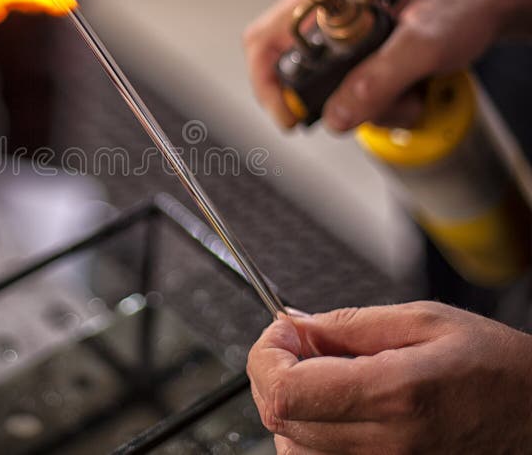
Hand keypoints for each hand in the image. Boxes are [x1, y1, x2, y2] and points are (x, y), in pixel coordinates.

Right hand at [243, 0, 531, 130]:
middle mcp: (331, 15)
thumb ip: (378, 79)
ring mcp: (348, 36)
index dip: (267, 81)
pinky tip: (414, 93)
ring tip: (407, 97)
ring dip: (369, 108)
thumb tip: (336, 117)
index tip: (289, 116)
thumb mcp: (423, 41)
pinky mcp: (368, 55)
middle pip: (297, 71)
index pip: (267, 38)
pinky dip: (384, 105)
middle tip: (360, 112)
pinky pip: (357, 92)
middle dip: (332, 102)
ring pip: (332, 90)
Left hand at [247, 301, 531, 453]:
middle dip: (274, 371)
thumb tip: (295, 326)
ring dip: (290, 404)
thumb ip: (350, 324)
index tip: (283, 331)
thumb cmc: (498, 370)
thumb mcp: (426, 321)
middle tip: (302, 344)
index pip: (285, 390)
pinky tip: (336, 406)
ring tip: (324, 374)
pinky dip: (310, 434)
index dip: (266, 355)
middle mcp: (385, 447)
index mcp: (394, 395)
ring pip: (292, 447)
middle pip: (280, 419)